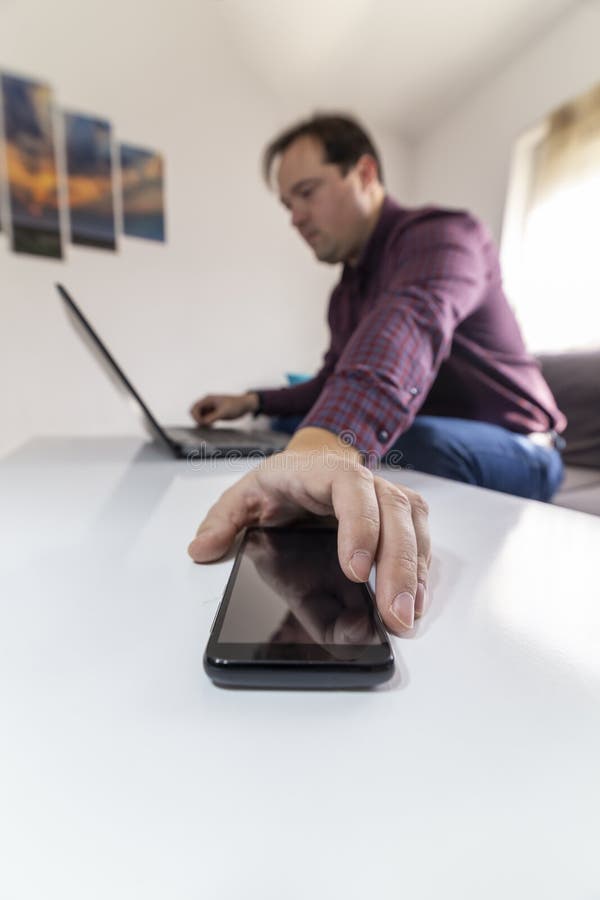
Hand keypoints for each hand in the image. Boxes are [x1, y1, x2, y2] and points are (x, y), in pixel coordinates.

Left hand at [188, 447, 430, 634]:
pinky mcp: (400, 519)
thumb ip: (223, 521)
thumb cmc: (281, 485)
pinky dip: (421, 572)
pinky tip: (415, 602)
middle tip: (392, 612)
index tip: (355, 569)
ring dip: (414, 572)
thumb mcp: (245, 497)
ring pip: (414, 526)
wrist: (307, 469)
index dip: (359, 526)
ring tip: (406, 615)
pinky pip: (421, 540)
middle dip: (397, 565)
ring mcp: (386, 498)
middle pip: (394, 512)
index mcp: (322, 470)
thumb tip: (201, 548)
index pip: (351, 487)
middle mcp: (364, 480)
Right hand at [189, 392, 258, 425]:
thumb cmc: (235, 406)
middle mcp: (207, 403)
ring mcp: (211, 408)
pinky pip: (206, 419)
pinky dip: (206, 423)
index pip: (194, 408)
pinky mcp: (215, 413)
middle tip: (206, 425)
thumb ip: (213, 417)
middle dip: (198, 420)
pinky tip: (212, 426)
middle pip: (195, 412)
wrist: (245, 405)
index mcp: (208, 399)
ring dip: (202, 422)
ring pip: (200, 416)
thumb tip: (203, 423)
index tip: (203, 423)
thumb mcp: (224, 412)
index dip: (196, 417)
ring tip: (210, 426)